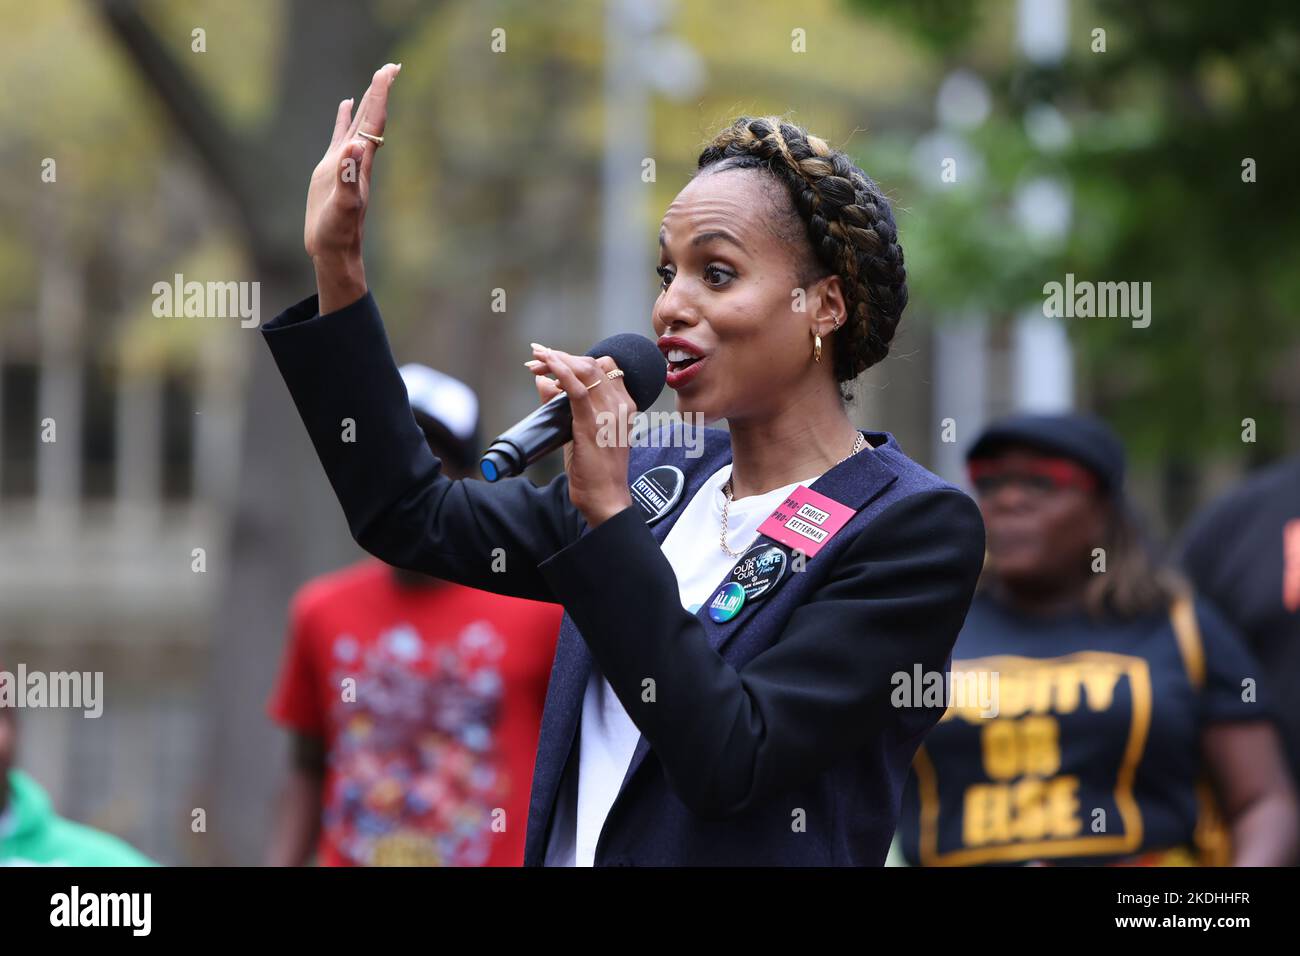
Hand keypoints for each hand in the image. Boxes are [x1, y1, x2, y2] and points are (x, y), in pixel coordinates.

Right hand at [304, 63, 400, 307]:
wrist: (334, 250)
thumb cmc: (338, 232)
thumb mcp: (343, 205)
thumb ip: (348, 177)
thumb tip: (354, 147)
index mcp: (361, 163)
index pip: (374, 122)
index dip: (381, 96)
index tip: (390, 70)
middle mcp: (358, 159)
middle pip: (372, 118)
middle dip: (381, 92)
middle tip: (392, 66)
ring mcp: (345, 162)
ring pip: (358, 123)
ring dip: (367, 101)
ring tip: (375, 79)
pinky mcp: (332, 169)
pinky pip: (340, 135)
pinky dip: (343, 117)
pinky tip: (345, 104)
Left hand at [525, 346, 635, 527]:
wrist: (606, 498)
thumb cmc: (596, 471)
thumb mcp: (581, 432)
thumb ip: (565, 405)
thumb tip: (543, 382)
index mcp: (624, 405)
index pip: (605, 367)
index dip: (576, 359)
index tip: (551, 360)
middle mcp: (621, 404)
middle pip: (592, 363)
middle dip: (562, 356)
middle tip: (537, 358)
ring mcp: (609, 412)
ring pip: (585, 370)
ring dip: (557, 360)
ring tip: (536, 360)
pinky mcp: (593, 422)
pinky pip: (577, 388)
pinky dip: (561, 372)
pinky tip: (547, 365)